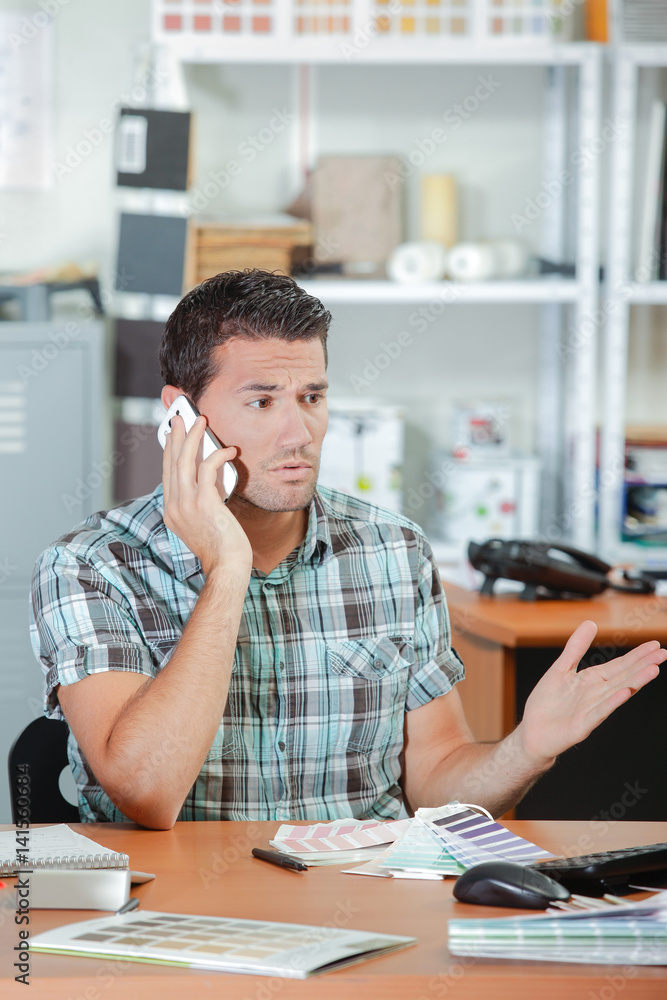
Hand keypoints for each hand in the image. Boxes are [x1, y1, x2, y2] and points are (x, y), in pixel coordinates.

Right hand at [162, 414, 251, 577]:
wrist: (226, 567)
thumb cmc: (222, 547)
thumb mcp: (204, 521)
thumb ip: (202, 499)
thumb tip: (211, 474)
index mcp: (171, 511)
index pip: (167, 474)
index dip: (170, 451)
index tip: (173, 434)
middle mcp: (174, 506)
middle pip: (172, 463)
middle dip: (175, 436)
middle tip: (179, 417)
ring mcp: (186, 505)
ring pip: (185, 461)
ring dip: (193, 437)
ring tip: (200, 420)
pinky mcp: (204, 503)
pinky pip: (207, 469)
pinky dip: (218, 455)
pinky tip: (229, 450)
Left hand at [517, 620, 665, 765]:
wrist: (531, 731)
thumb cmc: (547, 703)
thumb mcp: (561, 668)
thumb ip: (576, 648)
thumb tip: (591, 623)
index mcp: (592, 680)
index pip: (619, 665)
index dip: (636, 655)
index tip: (655, 645)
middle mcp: (597, 694)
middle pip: (624, 676)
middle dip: (643, 664)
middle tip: (663, 653)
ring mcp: (592, 709)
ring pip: (617, 692)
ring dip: (635, 681)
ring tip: (653, 669)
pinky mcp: (583, 725)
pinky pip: (599, 711)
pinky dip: (612, 702)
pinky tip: (625, 693)